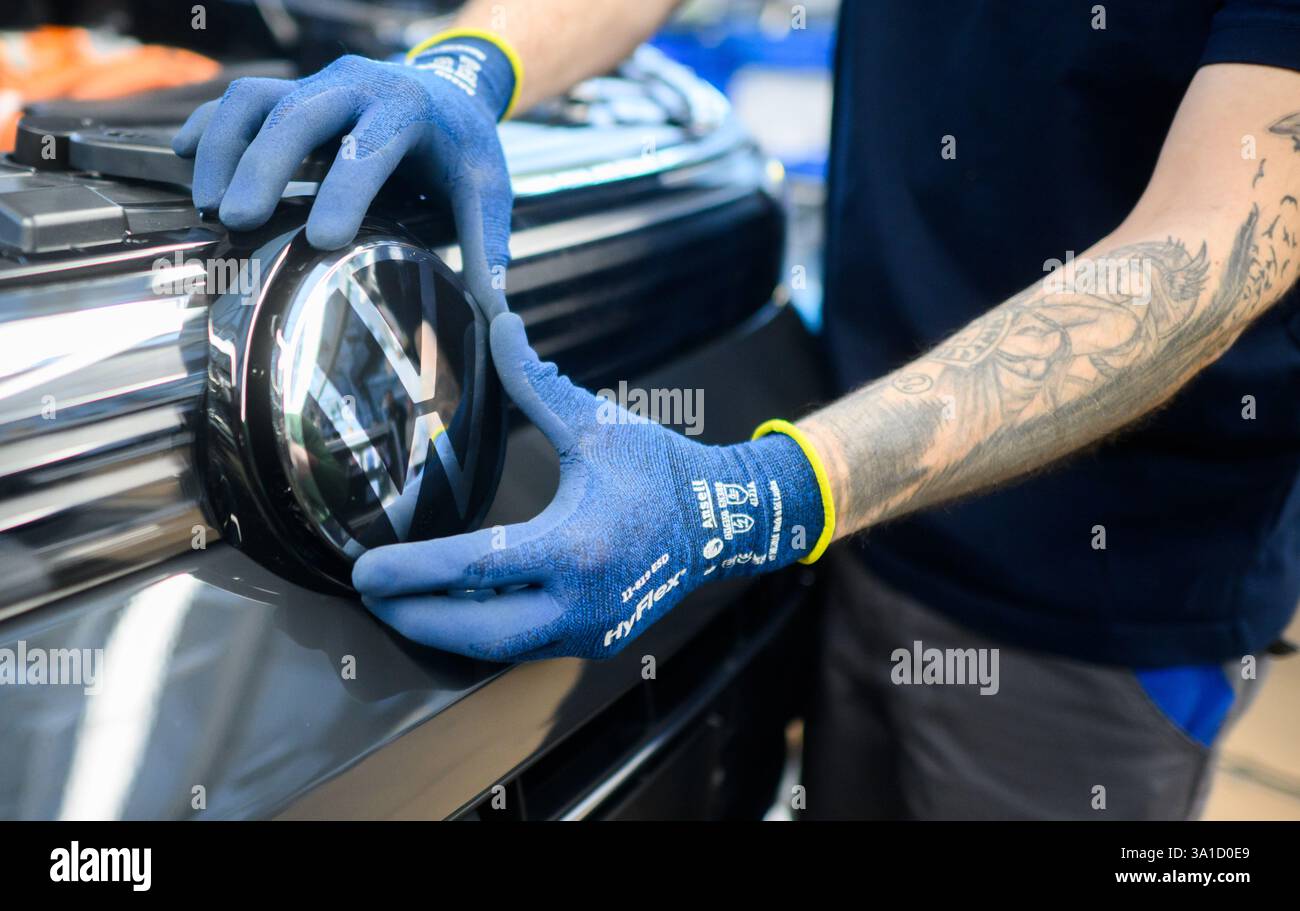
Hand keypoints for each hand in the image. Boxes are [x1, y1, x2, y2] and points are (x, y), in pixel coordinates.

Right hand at [172, 35, 518, 315]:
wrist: (451, 90)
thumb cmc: (464, 147)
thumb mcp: (486, 188)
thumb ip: (487, 245)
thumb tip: (494, 313)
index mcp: (408, 107)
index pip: (371, 146)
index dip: (345, 191)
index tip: (323, 239)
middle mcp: (356, 84)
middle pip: (299, 113)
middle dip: (264, 166)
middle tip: (237, 220)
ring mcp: (317, 82)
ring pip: (258, 100)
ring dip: (226, 147)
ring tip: (210, 205)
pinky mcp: (291, 90)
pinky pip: (241, 99)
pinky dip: (210, 125)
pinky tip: (183, 157)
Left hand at [352, 313, 828, 660]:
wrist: (723, 522)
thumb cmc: (658, 469)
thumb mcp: (596, 426)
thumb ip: (536, 382)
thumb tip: (499, 321)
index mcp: (578, 545)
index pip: (476, 568)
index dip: (412, 573)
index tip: (362, 573)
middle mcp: (582, 602)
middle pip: (477, 633)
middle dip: (414, 617)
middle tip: (368, 595)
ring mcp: (590, 631)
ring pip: (499, 648)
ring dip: (446, 627)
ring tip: (402, 599)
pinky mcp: (595, 640)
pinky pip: (525, 644)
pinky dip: (486, 627)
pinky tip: (457, 605)